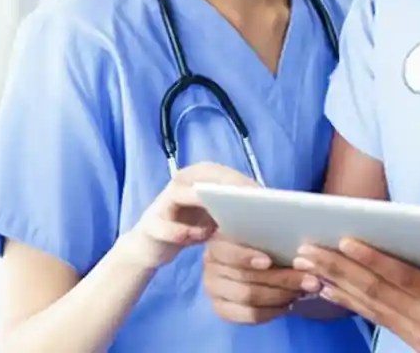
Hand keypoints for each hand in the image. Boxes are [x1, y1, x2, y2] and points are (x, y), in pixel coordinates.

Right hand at [118, 162, 251, 270]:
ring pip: (180, 195)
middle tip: (248, 200)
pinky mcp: (150, 226)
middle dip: (226, 186)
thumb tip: (269, 213)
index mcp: (197, 178)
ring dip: (201, 203)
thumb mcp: (214, 217)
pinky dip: (180, 231)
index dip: (241, 180)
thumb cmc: (190, 226)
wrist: (152, 246)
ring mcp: (162, 203)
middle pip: (202, 177)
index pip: (221, 172)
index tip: (263, 194)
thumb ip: (235, 211)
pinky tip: (197, 237)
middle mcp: (179, 185)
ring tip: (223, 215)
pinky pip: (164, 226)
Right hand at [204, 236, 310, 324]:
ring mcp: (215, 291)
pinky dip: (272, 311)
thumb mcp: (265, 237)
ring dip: (281, 295)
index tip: (268, 262)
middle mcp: (210, 268)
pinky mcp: (223, 310)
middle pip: (245, 278)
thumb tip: (302, 253)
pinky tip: (288, 304)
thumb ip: (275, 240)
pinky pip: (250, 315)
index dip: (246, 257)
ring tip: (304, 290)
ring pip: (249, 297)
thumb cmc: (260, 245)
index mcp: (218, 244)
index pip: (227, 252)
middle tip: (311, 280)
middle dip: (282, 279)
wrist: (249, 266)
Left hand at [294, 239, 419, 352]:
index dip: (374, 259)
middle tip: (307, 251)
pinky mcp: (419, 344)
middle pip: (377, 293)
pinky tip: (333, 290)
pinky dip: (353, 303)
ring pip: (372, 308)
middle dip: (339, 269)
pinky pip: (379, 320)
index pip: (406, 279)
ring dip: (338, 285)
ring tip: (308, 267)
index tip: (347, 240)